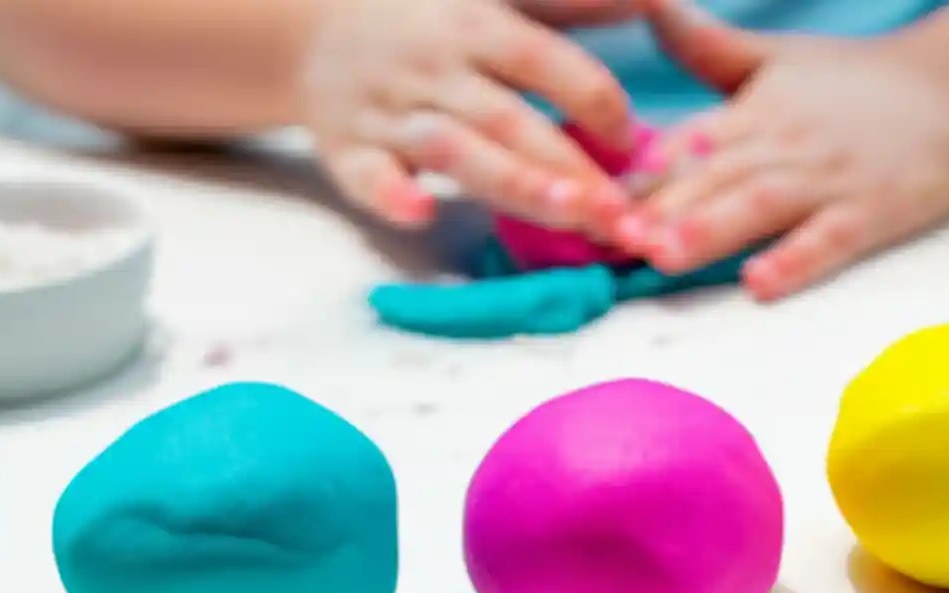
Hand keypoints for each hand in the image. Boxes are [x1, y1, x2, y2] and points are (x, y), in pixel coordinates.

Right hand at [304, 0, 636, 232]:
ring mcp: (390, 110)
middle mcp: (435, 67)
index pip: (545, 62)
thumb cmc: (422, 17)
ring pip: (456, 152)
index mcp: (475, 24)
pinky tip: (421, 212)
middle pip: (510, 119)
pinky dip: (391, 193)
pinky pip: (366, 174)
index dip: (595, 102)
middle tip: (624, 215)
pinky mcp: (348, 149)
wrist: (311, 30)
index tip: (637, 145)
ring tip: (567, 216)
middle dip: (571, 167)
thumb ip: (570, 2)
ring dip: (512, 184)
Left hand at [617, 0, 948, 300]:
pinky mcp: (874, 212)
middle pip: (707, 179)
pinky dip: (796, 261)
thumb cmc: (858, 83)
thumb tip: (646, 8)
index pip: (677, 146)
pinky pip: (830, 240)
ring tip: (658, 254)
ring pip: (758, 205)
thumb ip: (703, 46)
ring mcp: (827, 179)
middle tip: (598, 235)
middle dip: (650, 209)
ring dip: (707, 229)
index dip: (626, 176)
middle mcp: (781, 143)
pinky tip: (760, 284)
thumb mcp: (775, 58)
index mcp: (750, 111)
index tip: (575, 198)